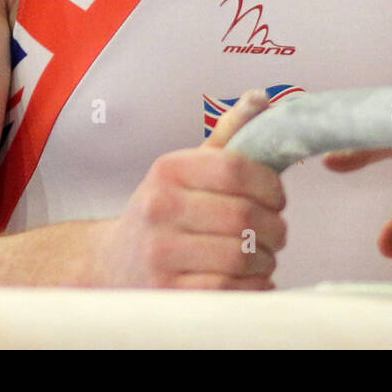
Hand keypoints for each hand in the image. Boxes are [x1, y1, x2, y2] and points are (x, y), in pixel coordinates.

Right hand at [87, 90, 286, 288]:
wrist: (113, 264)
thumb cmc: (165, 212)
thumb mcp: (188, 169)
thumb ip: (228, 135)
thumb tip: (260, 98)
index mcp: (169, 170)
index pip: (236, 168)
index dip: (271, 185)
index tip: (278, 198)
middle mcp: (159, 208)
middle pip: (244, 216)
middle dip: (275, 228)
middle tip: (276, 233)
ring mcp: (160, 254)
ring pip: (240, 257)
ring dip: (266, 260)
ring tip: (263, 256)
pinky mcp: (167, 293)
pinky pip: (229, 291)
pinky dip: (253, 287)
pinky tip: (251, 279)